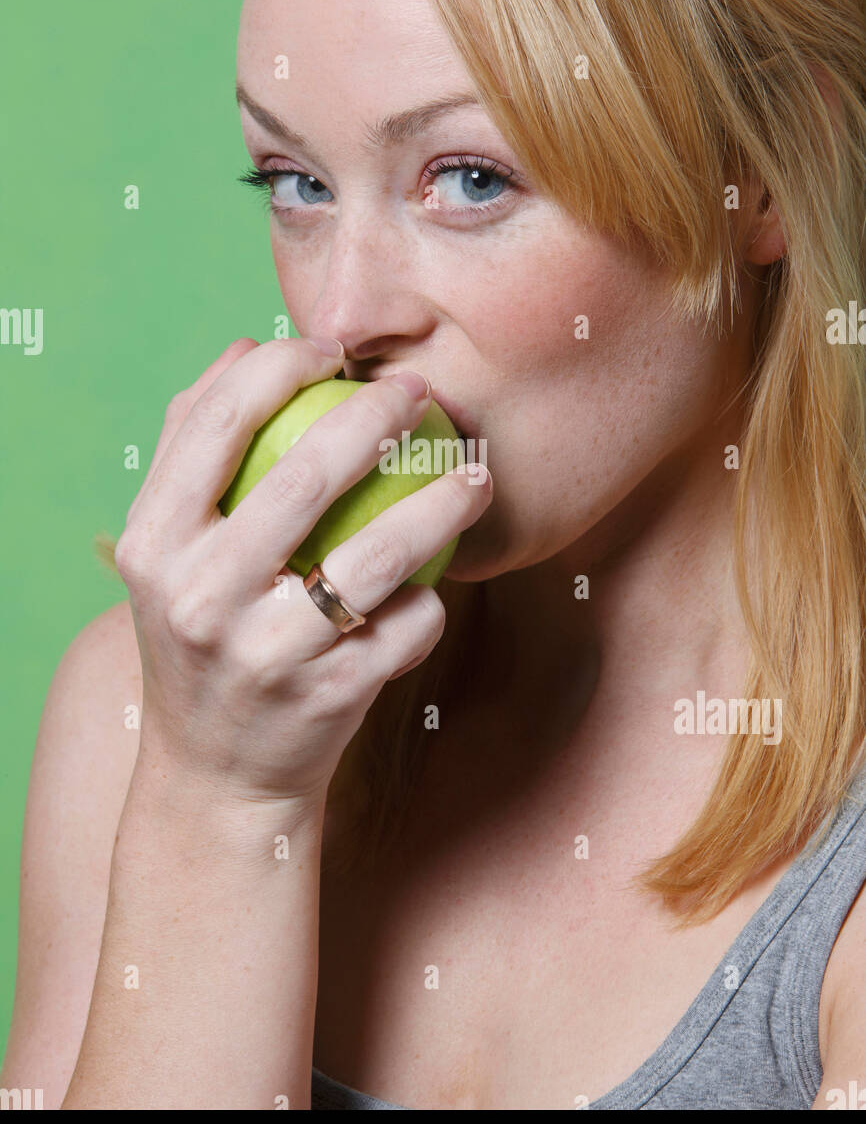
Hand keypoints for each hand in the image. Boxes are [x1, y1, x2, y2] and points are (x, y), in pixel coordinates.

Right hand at [114, 338, 492, 803]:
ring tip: (473, 475)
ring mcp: (265, 654)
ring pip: (377, 556)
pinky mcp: (329, 698)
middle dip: (377, 416)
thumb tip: (246, 347)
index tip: (332, 352)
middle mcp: (199, 599)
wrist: (216, 776)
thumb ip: (193, 450)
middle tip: (420, 395)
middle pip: (303, 478)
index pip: (214, 424)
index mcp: (151, 547)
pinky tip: (435, 583)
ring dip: (441, 502)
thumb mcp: (168, 554)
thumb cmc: (202, 636)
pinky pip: (406, 625)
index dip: (280, 367)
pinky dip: (429, 599)